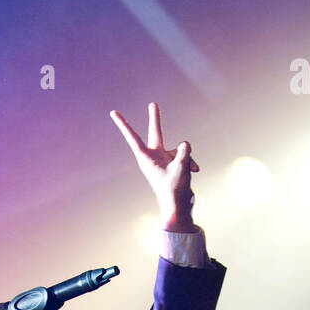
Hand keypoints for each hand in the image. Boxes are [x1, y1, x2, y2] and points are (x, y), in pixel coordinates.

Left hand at [110, 102, 200, 232]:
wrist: (179, 206)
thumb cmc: (174, 190)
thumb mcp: (181, 169)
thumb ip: (183, 154)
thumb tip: (185, 143)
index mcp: (146, 158)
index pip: (133, 137)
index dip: (124, 124)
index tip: (113, 113)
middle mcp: (154, 156)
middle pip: (155, 133)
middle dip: (156, 119)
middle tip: (153, 104)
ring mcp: (164, 159)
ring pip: (178, 148)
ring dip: (187, 158)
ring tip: (189, 170)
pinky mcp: (173, 162)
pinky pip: (185, 155)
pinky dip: (191, 162)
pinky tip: (196, 170)